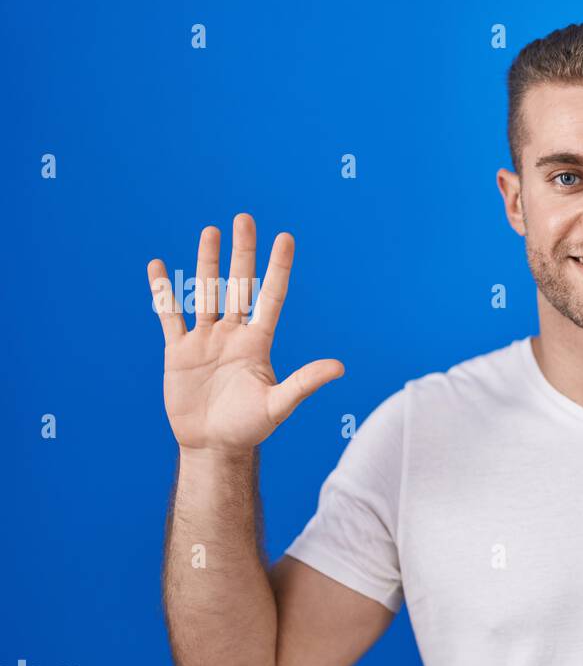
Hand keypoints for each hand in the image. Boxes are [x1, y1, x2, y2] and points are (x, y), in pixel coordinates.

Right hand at [148, 214, 342, 453]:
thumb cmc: (249, 428)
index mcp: (258, 343)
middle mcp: (233, 335)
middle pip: (238, 285)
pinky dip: (163, 294)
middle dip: (242, 253)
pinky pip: (170, 317)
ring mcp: (205, 341)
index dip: (278, 268)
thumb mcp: (279, 405)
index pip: (270, 297)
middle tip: (245, 218)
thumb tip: (340, 367)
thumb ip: (305, 383)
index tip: (285, 238)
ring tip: (210, 232)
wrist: (213, 447)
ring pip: (205, 293)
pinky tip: (159, 268)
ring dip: (206, 263)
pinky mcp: (179, 352)